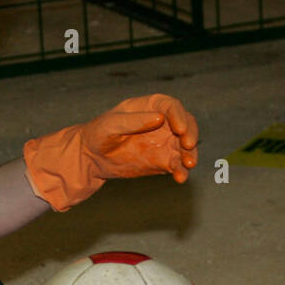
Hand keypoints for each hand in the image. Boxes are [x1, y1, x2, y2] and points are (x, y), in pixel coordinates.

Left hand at [23, 94, 199, 210]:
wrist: (93, 158)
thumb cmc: (98, 134)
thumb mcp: (111, 125)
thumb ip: (134, 121)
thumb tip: (159, 119)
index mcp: (150, 107)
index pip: (171, 106)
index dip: (179, 116)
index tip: (179, 130)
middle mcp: (163, 123)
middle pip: (186, 124)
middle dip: (191, 134)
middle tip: (188, 145)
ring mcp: (165, 143)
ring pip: (186, 147)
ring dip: (191, 154)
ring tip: (188, 164)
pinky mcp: (164, 162)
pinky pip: (178, 165)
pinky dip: (182, 171)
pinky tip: (180, 178)